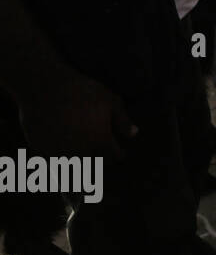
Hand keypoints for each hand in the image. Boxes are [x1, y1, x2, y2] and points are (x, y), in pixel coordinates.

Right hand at [17, 68, 135, 160]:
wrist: (44, 87)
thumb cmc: (81, 90)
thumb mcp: (109, 101)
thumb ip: (122, 120)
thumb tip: (134, 134)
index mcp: (101, 140)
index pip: (115, 156)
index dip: (119, 154)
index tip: (120, 152)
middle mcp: (82, 151)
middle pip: (96, 164)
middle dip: (101, 160)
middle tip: (102, 156)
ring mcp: (61, 153)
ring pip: (76, 166)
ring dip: (81, 163)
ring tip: (84, 156)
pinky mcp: (42, 151)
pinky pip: (55, 164)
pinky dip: (61, 162)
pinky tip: (63, 153)